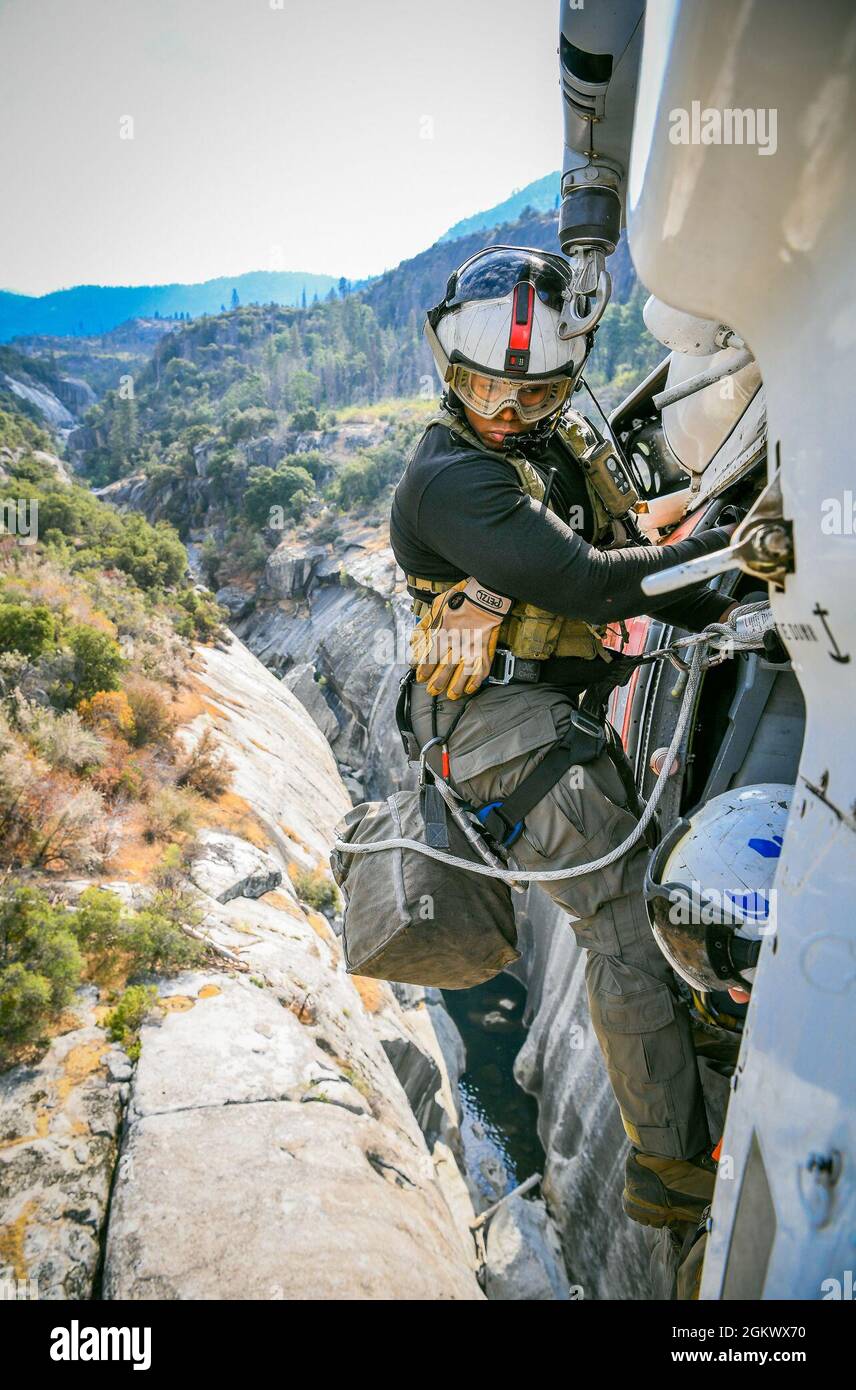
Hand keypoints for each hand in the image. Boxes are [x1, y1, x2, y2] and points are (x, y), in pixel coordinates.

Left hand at [411, 577, 511, 698]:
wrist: (483, 597)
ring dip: (457, 686)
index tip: (420, 677)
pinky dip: (477, 680)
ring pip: (463, 673)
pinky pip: (482, 668)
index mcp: (443, 633)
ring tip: (451, 695)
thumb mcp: (436, 608)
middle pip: (445, 668)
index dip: (424, 670)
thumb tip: (415, 640)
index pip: (430, 657)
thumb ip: (424, 625)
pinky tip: (471, 688)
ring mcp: (472, 648)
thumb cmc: (458, 600)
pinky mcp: (484, 649)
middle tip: (432, 691)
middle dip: (438, 682)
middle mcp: (457, 643)